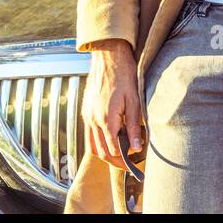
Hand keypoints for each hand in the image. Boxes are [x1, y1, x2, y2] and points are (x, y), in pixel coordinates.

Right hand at [81, 39, 144, 170]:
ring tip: (120, 156)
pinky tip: (109, 141)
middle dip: (114, 161)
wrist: (109, 58)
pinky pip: (88, 135)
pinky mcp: (86, 112)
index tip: (133, 164)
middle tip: (128, 164)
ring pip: (92, 145)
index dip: (123, 160)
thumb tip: (136, 147)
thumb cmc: (125, 76)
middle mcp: (94, 120)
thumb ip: (134, 126)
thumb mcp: (135, 101)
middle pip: (101, 151)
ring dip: (104, 154)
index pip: (112, 149)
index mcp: (107, 118)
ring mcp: (88, 116)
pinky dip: (97, 143)